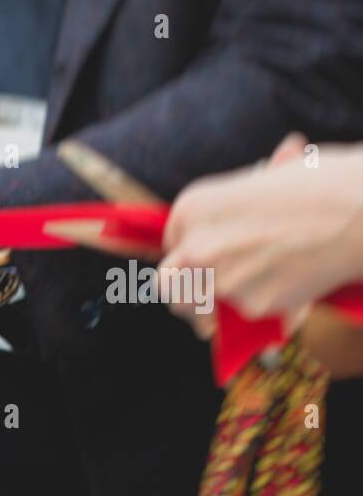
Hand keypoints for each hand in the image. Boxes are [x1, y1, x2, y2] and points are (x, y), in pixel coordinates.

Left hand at [161, 134, 362, 336]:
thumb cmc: (325, 184)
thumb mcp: (270, 176)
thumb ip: (247, 199)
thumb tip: (259, 186)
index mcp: (192, 208)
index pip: (173, 244)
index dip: (190, 255)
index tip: (206, 262)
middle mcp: (195, 246)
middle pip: (171, 285)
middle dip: (187, 295)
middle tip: (204, 304)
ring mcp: (221, 279)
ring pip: (204, 312)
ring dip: (220, 314)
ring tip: (244, 307)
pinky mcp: (251, 305)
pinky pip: (251, 319)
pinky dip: (270, 315)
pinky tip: (292, 296)